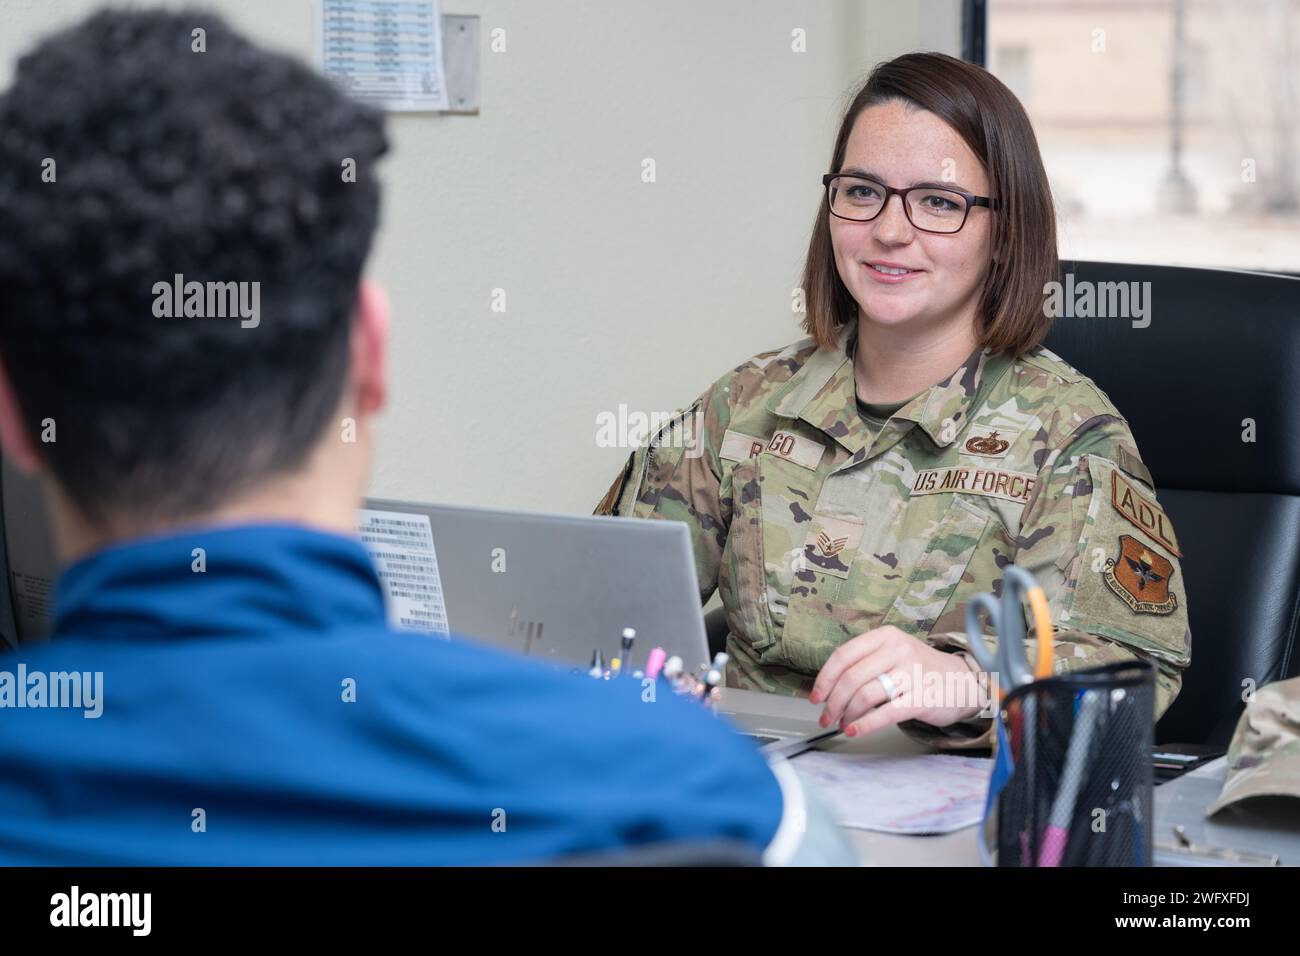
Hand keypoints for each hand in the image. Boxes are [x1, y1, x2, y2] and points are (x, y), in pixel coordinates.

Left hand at [810, 626, 987, 737]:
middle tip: (826, 716)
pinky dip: (864, 725)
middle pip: (852, 678)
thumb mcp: (893, 652)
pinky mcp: (923, 698)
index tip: (815, 697)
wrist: (963, 681)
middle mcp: (899, 650)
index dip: (825, 679)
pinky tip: (854, 731)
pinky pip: (885, 713)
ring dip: (847, 714)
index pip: (844, 655)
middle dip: (833, 701)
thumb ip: (865, 662)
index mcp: (886, 636)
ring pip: (865, 695)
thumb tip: (828, 688)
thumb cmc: (920, 669)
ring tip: (842, 723)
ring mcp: (913, 673)